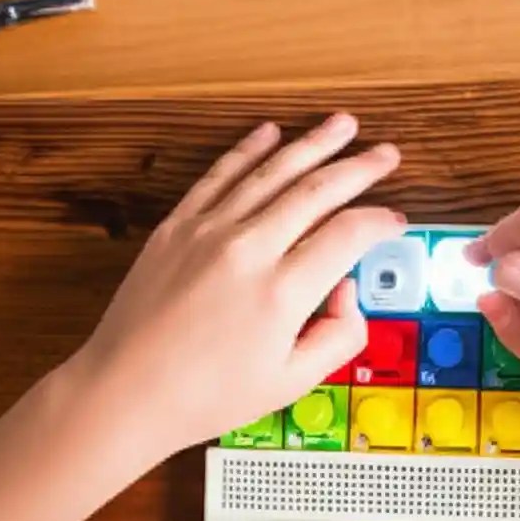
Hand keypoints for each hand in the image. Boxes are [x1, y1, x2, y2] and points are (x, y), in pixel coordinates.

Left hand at [71, 114, 403, 459]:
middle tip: (387, 153)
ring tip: (342, 124)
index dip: (380, 222)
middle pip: (317, 189)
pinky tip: (270, 133)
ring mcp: (208, 232)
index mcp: (282, 292)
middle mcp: (248, 250)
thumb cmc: (205, 396)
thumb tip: (347, 294)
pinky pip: (220, 175)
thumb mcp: (293, 382)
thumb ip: (338, 336)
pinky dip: (247, 150)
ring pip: (272, 171)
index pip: (348, 234)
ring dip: (312, 143)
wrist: (124, 391)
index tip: (394, 221)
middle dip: (359, 167)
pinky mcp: (176, 227)